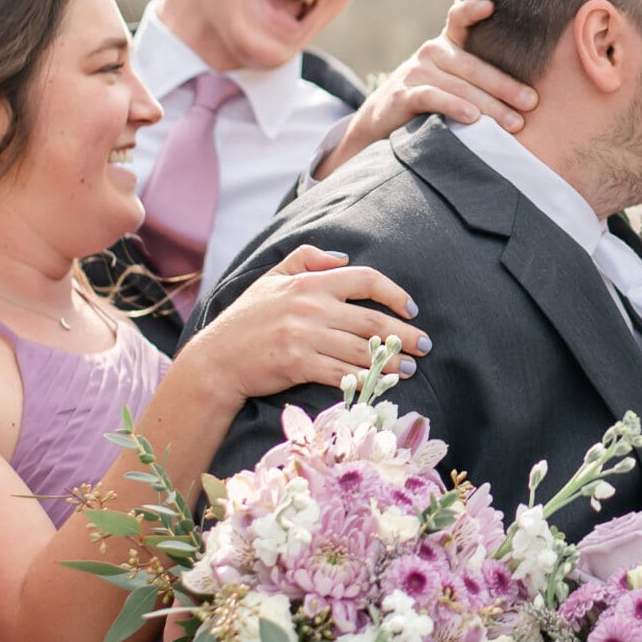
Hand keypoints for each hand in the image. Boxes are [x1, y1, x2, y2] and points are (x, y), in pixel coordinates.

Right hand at [184, 246, 424, 404]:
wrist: (216, 360)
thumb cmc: (246, 319)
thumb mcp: (272, 278)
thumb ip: (306, 259)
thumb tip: (343, 258)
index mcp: (310, 283)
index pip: (365, 280)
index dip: (394, 294)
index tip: (411, 310)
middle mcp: (311, 308)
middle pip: (372, 321)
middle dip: (404, 335)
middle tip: (424, 346)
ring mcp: (305, 337)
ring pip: (362, 350)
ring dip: (391, 361)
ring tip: (409, 368)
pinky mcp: (299, 365)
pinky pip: (342, 373)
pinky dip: (366, 378)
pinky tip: (381, 382)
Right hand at [316, 0, 534, 180]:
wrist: (382, 122)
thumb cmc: (432, 100)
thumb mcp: (452, 79)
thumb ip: (479, 73)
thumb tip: (533, 87)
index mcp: (447, 44)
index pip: (459, 19)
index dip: (472, 10)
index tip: (491, 6)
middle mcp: (431, 52)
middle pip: (473, 66)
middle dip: (506, 86)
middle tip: (532, 103)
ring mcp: (415, 72)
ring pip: (459, 86)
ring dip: (490, 106)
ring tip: (514, 123)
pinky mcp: (402, 95)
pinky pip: (433, 98)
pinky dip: (454, 107)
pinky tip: (473, 119)